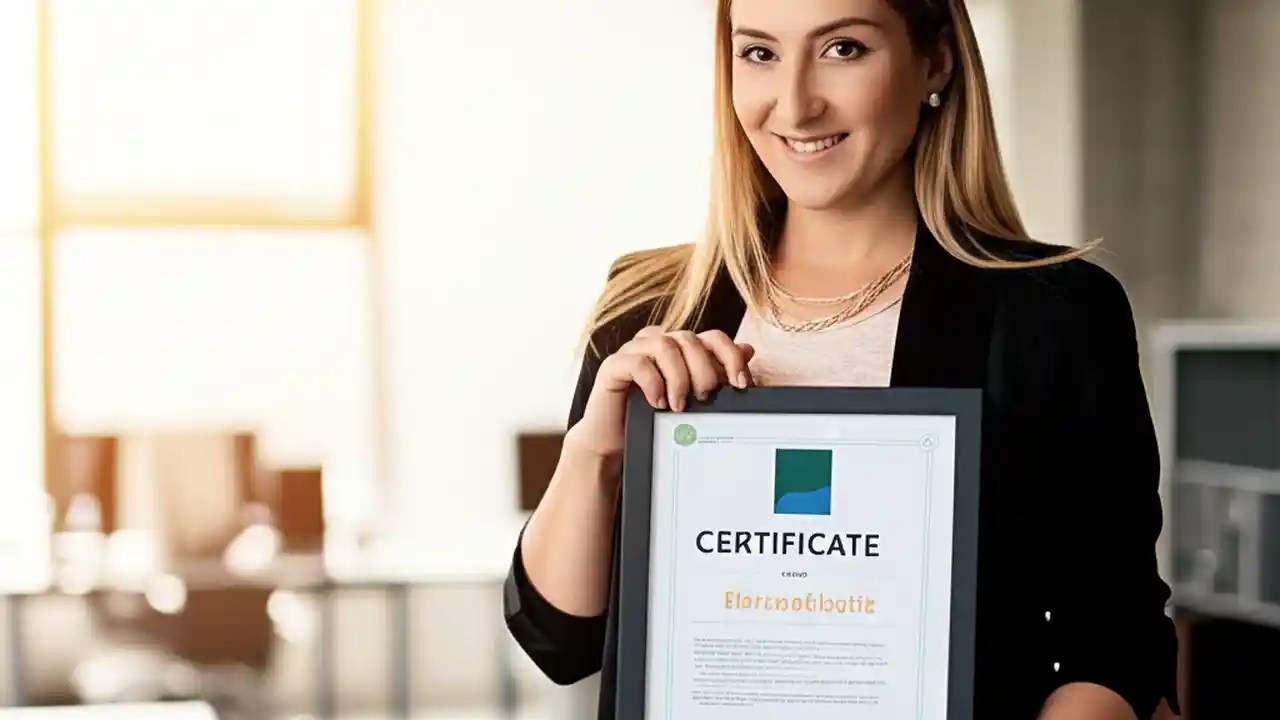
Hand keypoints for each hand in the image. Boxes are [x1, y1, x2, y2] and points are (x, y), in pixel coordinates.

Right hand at [566, 326, 755, 459]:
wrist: (615, 444)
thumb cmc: (654, 420)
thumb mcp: (693, 400)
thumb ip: (717, 374)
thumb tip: (748, 350)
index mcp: (679, 348)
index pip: (713, 337)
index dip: (731, 356)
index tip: (742, 384)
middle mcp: (657, 343)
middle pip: (690, 339)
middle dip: (704, 371)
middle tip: (705, 397)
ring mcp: (633, 351)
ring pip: (664, 345)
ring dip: (678, 377)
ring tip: (679, 406)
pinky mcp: (613, 366)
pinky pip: (636, 362)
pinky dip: (652, 383)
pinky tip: (658, 403)